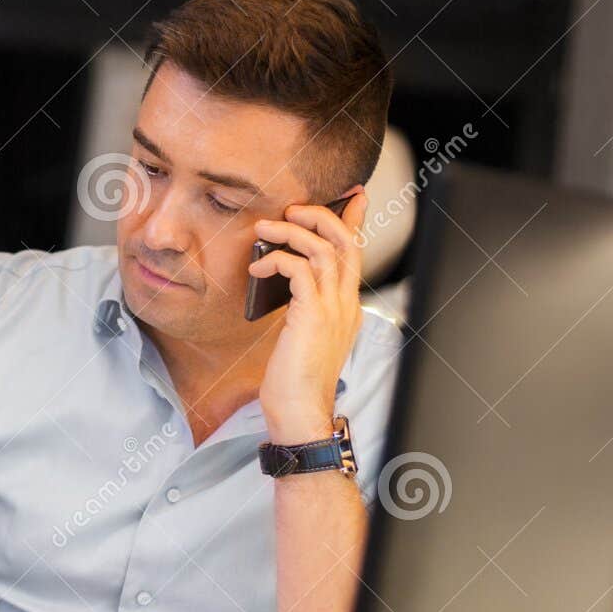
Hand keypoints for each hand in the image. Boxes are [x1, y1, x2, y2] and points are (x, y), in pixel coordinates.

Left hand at [250, 191, 366, 443]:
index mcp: (347, 307)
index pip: (356, 254)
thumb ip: (303, 308)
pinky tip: (257, 268)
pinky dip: (277, 260)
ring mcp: (334, 309)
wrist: (300, 414)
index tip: (352, 197)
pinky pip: (299, 269)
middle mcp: (346, 303)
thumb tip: (285, 282)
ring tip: (263, 229)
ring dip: (291, 231)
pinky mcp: (313, 316)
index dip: (354, 221)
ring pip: (323, 248)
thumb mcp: (302, 336)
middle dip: (320, 215)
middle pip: (346, 241)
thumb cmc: (293, 382)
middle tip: (291, 209)